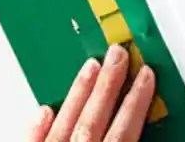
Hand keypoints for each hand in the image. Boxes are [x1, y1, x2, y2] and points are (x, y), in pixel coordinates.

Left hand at [27, 44, 155, 141]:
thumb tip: (142, 131)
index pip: (124, 130)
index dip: (137, 100)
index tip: (146, 75)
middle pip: (94, 117)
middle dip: (109, 82)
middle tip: (118, 53)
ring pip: (66, 121)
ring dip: (80, 91)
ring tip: (91, 65)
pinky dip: (38, 125)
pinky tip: (44, 109)